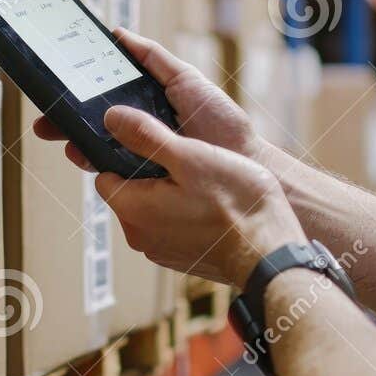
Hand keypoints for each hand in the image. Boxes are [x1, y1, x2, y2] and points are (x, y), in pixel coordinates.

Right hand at [33, 29, 264, 167]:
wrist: (243, 163)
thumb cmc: (221, 122)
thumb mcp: (186, 80)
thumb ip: (153, 58)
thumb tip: (118, 34)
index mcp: (143, 106)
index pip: (102, 98)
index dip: (77, 92)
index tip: (56, 86)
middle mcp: (137, 132)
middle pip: (92, 125)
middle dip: (65, 122)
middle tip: (45, 121)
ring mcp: (140, 157)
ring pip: (97, 151)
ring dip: (76, 143)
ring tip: (62, 137)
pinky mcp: (145, 182)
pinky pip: (115, 176)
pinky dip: (97, 167)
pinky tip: (85, 157)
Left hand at [90, 105, 303, 288]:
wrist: (271, 252)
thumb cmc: (235, 204)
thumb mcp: (188, 156)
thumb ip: (145, 136)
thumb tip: (111, 118)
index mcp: (133, 210)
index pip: (105, 174)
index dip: (125, 153)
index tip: (151, 142)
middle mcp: (140, 236)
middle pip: (129, 191)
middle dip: (151, 172)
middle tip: (186, 159)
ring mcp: (162, 250)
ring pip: (153, 208)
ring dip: (171, 192)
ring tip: (205, 182)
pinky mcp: (183, 257)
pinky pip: (173, 226)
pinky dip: (186, 212)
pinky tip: (213, 203)